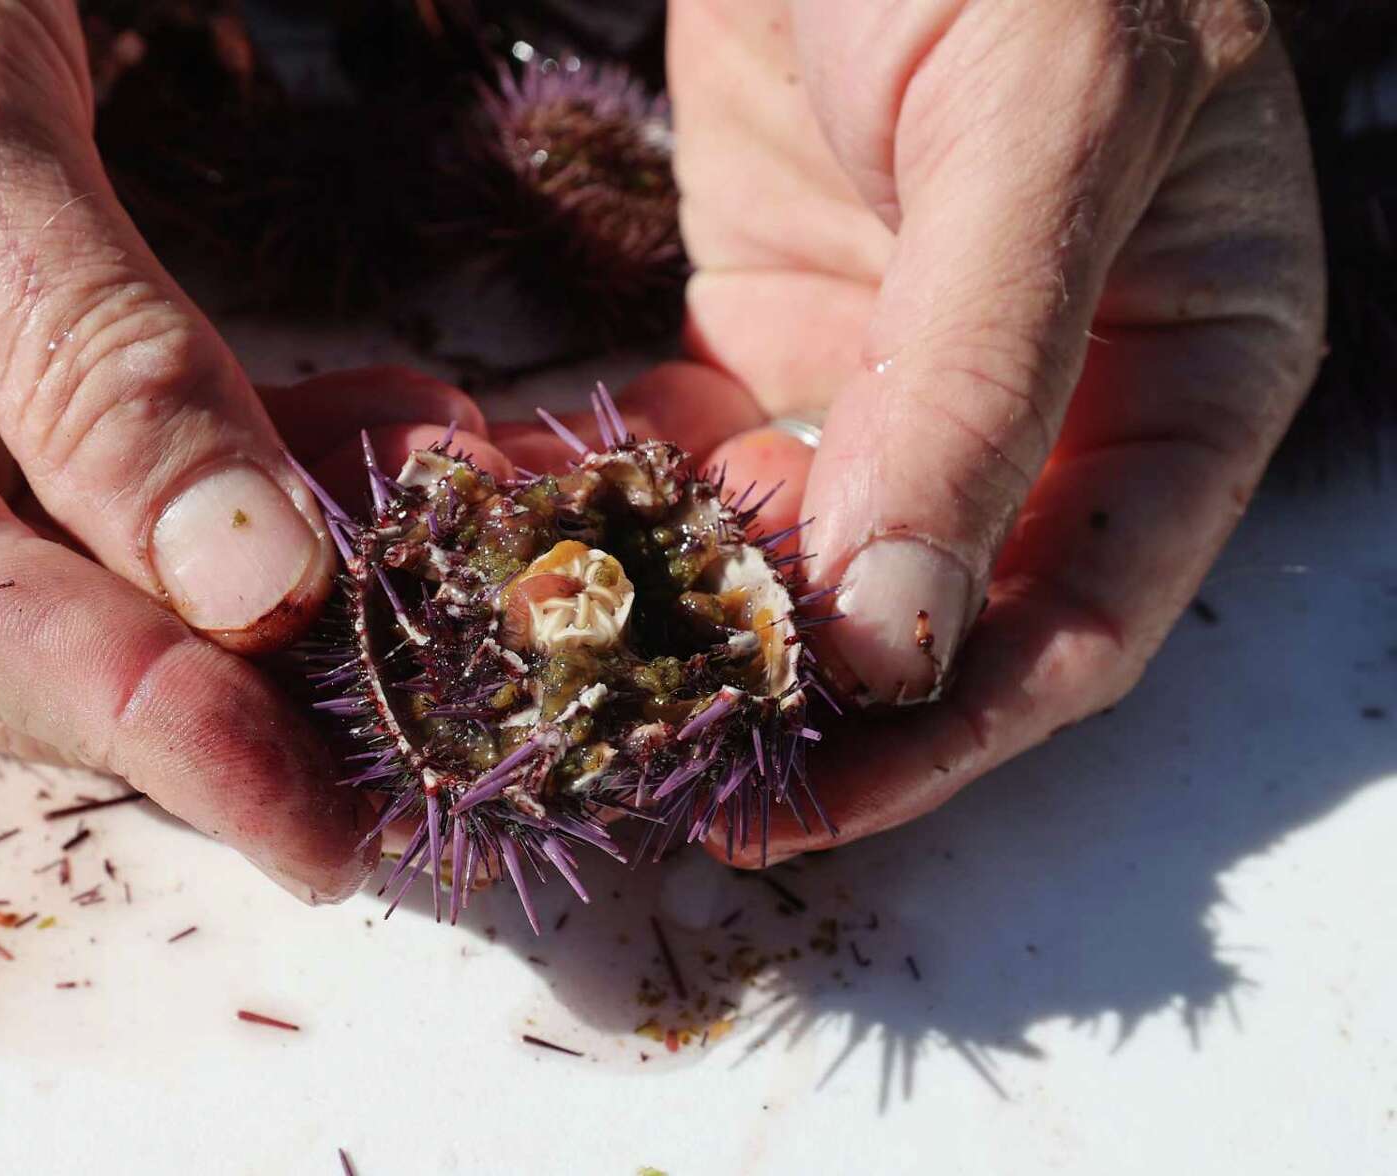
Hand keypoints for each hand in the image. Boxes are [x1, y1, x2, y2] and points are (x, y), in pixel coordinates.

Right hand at [0, 0, 483, 901]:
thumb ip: (84, 352)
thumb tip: (253, 585)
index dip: (139, 716)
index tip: (303, 813)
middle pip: (31, 623)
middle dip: (241, 675)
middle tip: (427, 726)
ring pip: (107, 559)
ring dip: (293, 564)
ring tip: (451, 543)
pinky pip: (132, 461)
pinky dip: (272, 458)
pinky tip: (394, 437)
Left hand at [501, 0, 1323, 862]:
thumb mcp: (1039, 127)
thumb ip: (982, 378)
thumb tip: (908, 638)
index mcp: (1185, 376)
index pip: (1076, 618)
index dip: (944, 736)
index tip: (792, 802)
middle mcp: (1050, 403)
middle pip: (926, 619)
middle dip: (792, 703)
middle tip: (646, 764)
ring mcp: (898, 374)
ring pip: (794, 559)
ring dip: (685, 621)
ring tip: (560, 672)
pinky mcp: (770, 330)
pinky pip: (691, 463)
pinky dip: (614, 512)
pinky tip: (524, 550)